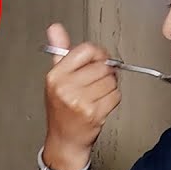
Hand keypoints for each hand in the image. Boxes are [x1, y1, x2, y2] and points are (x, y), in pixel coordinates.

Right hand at [42, 23, 121, 169]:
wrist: (64, 140)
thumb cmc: (62, 110)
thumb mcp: (57, 78)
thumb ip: (60, 51)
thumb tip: (55, 29)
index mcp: (56, 75)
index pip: (86, 50)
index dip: (97, 54)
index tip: (98, 61)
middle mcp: (65, 87)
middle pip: (102, 66)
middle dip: (104, 73)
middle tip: (95, 84)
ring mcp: (79, 101)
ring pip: (110, 81)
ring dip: (109, 88)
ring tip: (96, 96)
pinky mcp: (93, 113)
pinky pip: (115, 96)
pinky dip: (113, 100)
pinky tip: (101, 105)